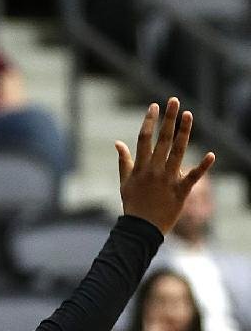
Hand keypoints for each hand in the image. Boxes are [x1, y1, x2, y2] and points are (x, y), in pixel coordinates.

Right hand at [115, 98, 214, 233]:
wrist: (141, 229)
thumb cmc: (132, 205)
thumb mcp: (124, 182)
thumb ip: (124, 161)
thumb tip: (118, 143)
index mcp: (140, 166)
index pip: (145, 138)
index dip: (150, 121)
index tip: (154, 106)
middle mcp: (155, 169)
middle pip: (163, 139)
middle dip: (169, 118)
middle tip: (174, 101)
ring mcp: (168, 179)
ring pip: (178, 151)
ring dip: (184, 132)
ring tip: (189, 115)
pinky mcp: (181, 191)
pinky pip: (194, 177)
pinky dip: (203, 166)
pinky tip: (211, 155)